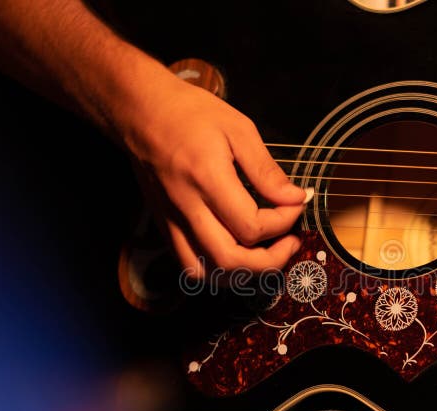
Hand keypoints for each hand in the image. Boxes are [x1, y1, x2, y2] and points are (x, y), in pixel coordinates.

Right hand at [123, 73, 308, 279]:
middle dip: (270, 260)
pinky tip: (236, 252)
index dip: (284, 221)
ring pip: (208, 272)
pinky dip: (217, 271)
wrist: (140, 112)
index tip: (296, 203)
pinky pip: (190, 265)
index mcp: (207, 180)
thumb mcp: (238, 129)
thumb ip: (266, 169)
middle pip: (231, 260)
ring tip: (266, 253)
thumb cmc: (189, 113)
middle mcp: (187, 208)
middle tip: (291, 241)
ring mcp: (172, 221)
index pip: (252, 226)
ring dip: (243, 272)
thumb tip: (294, 197)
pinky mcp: (165, 226)